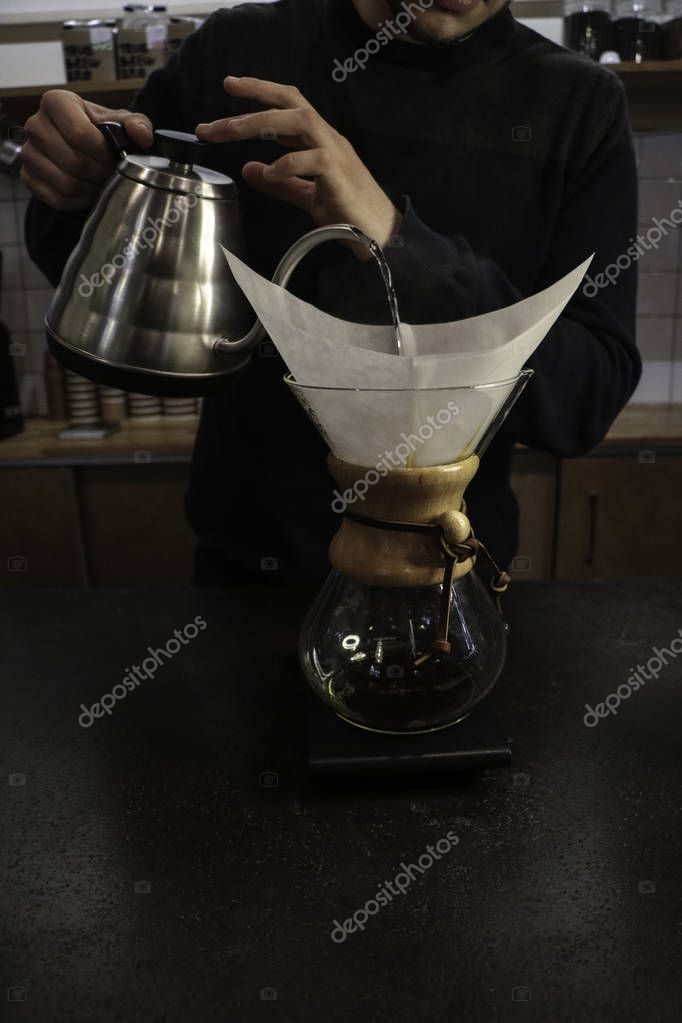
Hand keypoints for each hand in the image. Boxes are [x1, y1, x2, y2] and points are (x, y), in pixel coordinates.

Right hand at [21, 90, 152, 210]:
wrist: (81, 146)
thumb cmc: (99, 131)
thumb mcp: (120, 121)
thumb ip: (136, 124)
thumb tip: (143, 136)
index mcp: (56, 102)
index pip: (78, 133)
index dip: (102, 152)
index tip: (114, 156)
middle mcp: (35, 124)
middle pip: (73, 160)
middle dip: (99, 173)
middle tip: (111, 174)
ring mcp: (28, 152)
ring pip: (65, 182)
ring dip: (91, 188)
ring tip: (102, 182)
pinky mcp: (27, 177)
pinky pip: (56, 198)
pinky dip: (78, 201)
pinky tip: (88, 192)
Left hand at [195, 77, 401, 258]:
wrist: (381, 236)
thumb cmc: (349, 215)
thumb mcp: (306, 196)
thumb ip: (279, 183)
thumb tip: (248, 169)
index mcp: (320, 141)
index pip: (288, 104)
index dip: (260, 91)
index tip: (229, 86)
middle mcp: (328, 139)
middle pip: (290, 103)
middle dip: (251, 100)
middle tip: (216, 115)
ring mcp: (336, 154)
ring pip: (299, 121)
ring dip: (261, 122)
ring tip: (230, 132)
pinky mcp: (340, 176)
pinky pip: (313, 160)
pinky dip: (287, 164)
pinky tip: (269, 173)